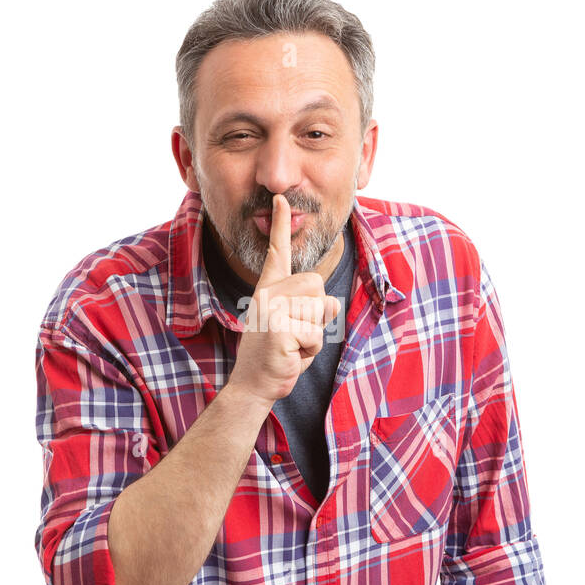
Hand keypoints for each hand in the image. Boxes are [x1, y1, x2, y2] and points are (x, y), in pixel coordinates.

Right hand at [227, 193, 342, 406]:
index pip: (276, 253)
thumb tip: (330, 302)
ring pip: (319, 311)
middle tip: (295, 333)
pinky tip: (290, 356)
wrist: (253, 385)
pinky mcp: (279, 328)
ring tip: (292, 346)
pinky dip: (310, 351)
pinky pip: (316, 335)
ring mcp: (271, 310)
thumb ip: (312, 309)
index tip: (280, 199)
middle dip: (316, 313)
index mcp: (269, 290)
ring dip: (314, 335)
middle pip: (316, 284)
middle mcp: (267, 295)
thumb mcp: (297, 327)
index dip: (280, 225)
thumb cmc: (278, 356)